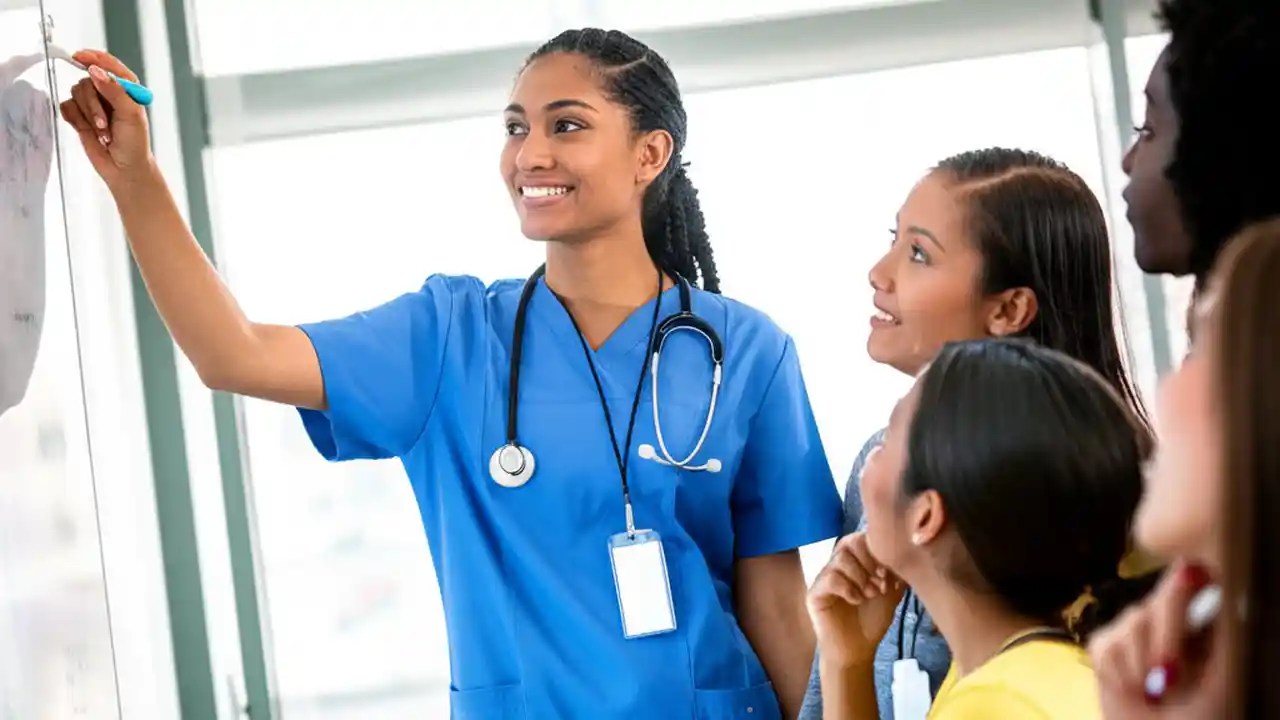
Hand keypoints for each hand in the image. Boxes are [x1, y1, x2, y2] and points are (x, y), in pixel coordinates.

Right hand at [58, 49, 153, 188]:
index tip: (80, 57)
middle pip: (86, 81)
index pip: (108, 64)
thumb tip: (96, 71)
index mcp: (126, 88)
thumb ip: (114, 90)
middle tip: (105, 124)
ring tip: (103, 131)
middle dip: (93, 104)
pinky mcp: (79, 116)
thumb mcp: (131, 114)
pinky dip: (76, 119)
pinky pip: (66, 106)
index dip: (94, 58)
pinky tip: (88, 130)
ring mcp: (92, 104)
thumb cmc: (135, 143)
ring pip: (76, 93)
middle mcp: (108, 93)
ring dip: (88, 115)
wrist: (124, 169)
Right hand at [807, 531, 903, 666]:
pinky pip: (830, 578)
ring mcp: (823, 578)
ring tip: (870, 595)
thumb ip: (896, 572)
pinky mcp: (814, 593)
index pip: (861, 538)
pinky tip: (856, 601)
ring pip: (840, 558)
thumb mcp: (891, 593)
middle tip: (879, 584)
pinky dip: (848, 588)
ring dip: (860, 576)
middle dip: (868, 561)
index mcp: (853, 561)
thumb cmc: (871, 620)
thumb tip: (905, 552)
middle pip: (849, 542)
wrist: (857, 650)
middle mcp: (836, 565)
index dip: (876, 551)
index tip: (887, 573)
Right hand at [1089, 561, 1225, 718]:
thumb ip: (1224, 638)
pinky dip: (1118, 675)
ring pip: (1133, 625)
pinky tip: (1130, 688)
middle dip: (1167, 642)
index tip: (1190, 575)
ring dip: (1143, 667)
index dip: (1187, 577)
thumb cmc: (1197, 715)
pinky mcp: (1102, 644)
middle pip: (1161, 601)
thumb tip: (1223, 592)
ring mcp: (1130, 629)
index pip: (1193, 581)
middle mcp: (1163, 618)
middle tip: (1169, 676)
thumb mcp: (1222, 679)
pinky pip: (1106, 646)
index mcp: (1198, 622)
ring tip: (1153, 691)